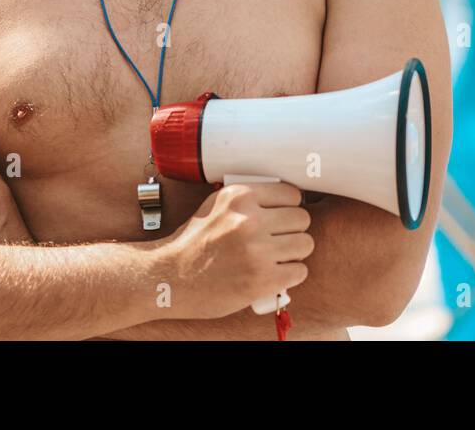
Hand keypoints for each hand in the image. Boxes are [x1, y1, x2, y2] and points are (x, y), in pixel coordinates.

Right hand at [160, 182, 312, 318]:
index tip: (282, 217)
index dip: (289, 207)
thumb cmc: (194, 243)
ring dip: (295, 253)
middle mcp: (248, 220)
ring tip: (278, 258)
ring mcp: (256, 251)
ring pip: (305, 244)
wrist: (170, 278)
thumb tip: (284, 197)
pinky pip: (299, 271)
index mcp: (239, 196)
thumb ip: (247, 199)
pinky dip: (291, 275)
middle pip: (302, 218)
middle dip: (293, 230)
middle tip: (279, 240)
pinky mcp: (261, 279)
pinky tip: (276, 275)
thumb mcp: (215, 206)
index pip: (292, 194)